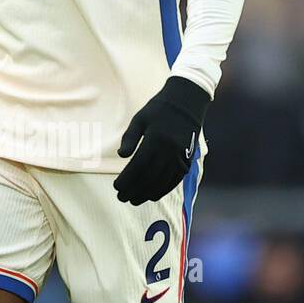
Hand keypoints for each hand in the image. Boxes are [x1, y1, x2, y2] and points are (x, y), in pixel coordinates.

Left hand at [113, 76, 209, 205]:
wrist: (187, 102)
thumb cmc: (159, 109)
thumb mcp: (140, 118)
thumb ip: (129, 138)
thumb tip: (121, 156)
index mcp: (156, 139)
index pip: (138, 167)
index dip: (126, 180)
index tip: (116, 187)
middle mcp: (169, 150)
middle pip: (148, 178)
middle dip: (133, 190)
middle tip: (121, 197)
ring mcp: (180, 157)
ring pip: (161, 182)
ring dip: (146, 194)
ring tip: (134, 200)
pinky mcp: (187, 160)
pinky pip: (174, 181)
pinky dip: (162, 191)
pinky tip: (152, 196)